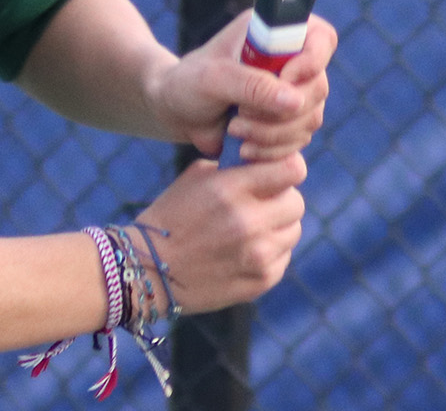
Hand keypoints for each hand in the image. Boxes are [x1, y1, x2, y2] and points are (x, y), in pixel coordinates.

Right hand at [134, 153, 307, 314]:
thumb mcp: (194, 179)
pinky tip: (244, 252)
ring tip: (250, 229)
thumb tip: (265, 164)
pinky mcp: (262, 281)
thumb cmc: (170, 217)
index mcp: (229, 189)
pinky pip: (283, 257)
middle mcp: (248, 222)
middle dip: (280, 199)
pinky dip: (270, 252)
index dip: (289, 167)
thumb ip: (234, 169)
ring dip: (276, 227)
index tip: (280, 170)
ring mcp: (258, 255)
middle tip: (261, 203)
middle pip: (296, 202)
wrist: (149, 268)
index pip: (291, 170)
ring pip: (293, 231)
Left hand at [147, 11, 336, 160]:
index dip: (311, 61)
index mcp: (274, 32)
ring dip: (272, 133)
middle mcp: (291, 59)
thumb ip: (251, 85)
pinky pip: (299, 141)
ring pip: (310, 118)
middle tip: (239, 114)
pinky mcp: (289, 122)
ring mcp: (294, 92)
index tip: (284, 79)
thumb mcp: (212, 78)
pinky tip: (243, 146)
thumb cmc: (188, 83)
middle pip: (317, 86)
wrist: (177, 112)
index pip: (321, 38)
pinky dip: (272, 149)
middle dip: (279, 110)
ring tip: (234, 130)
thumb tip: (294, 101)